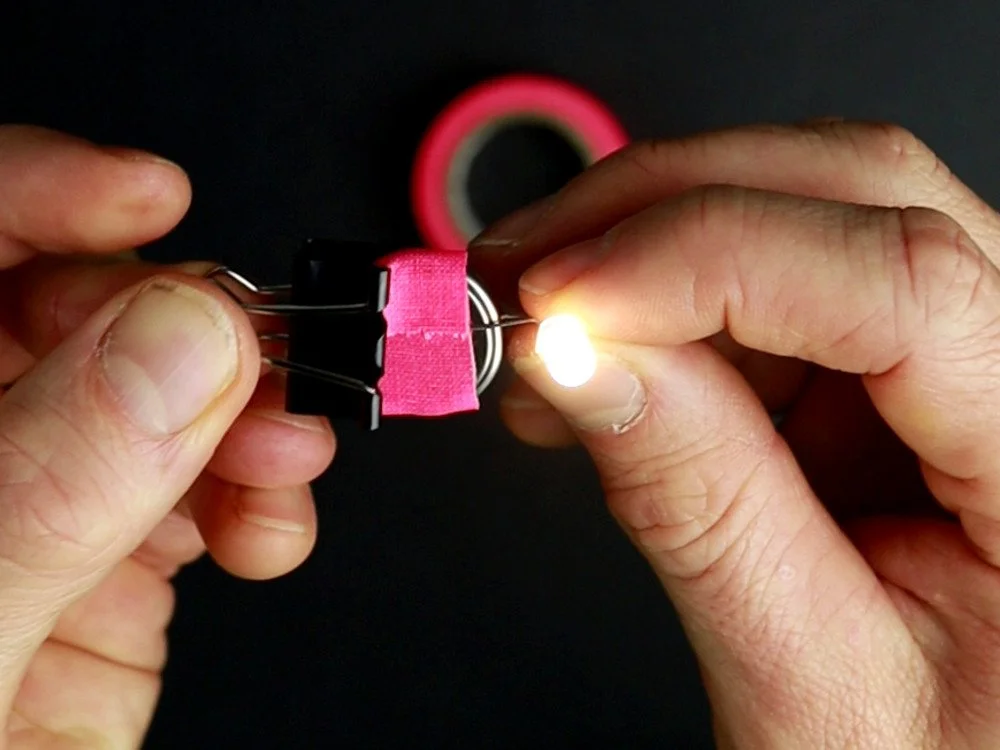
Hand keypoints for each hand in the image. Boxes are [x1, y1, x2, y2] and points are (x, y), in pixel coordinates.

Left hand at [0, 126, 333, 746]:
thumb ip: (50, 490)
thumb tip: (183, 342)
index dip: (42, 195)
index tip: (145, 198)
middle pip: (81, 306)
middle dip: (185, 317)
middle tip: (250, 354)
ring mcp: (52, 496)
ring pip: (171, 389)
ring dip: (251, 406)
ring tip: (281, 451)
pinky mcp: (127, 557)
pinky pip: (216, 485)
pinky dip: (270, 491)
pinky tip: (267, 526)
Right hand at [472, 121, 999, 747]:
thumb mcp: (810, 678)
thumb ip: (697, 507)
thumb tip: (581, 354)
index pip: (906, 283)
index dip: (711, 260)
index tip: (565, 299)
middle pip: (855, 197)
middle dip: (657, 213)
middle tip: (527, 269)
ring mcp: (971, 354)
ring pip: (803, 210)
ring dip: (645, 250)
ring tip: (544, 331)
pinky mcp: (895, 365)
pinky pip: (772, 278)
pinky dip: (663, 301)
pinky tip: (596, 354)